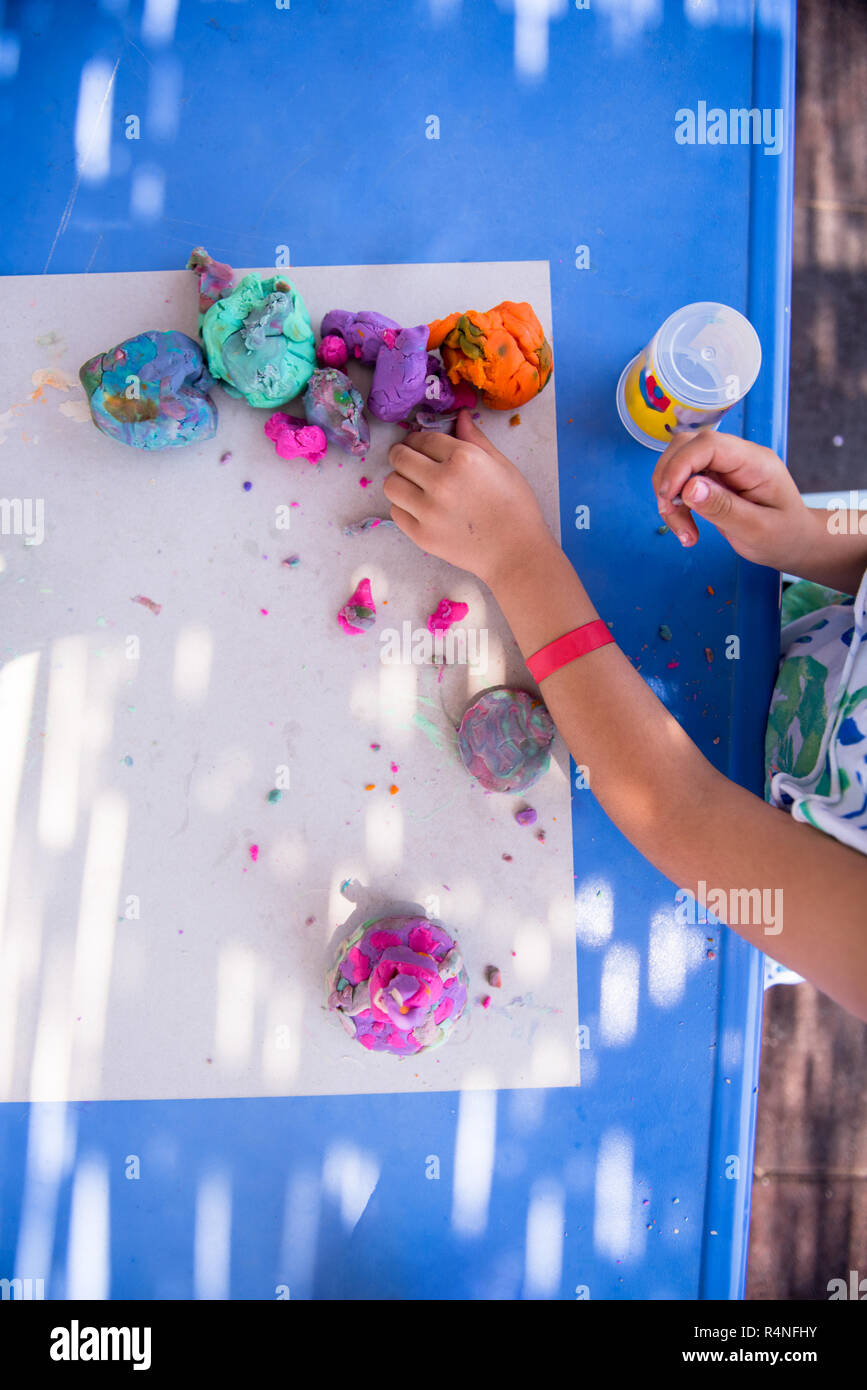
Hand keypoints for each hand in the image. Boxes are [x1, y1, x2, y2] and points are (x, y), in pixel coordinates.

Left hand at [384, 410, 554, 586]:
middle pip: (399, 457)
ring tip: (412, 485)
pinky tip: (419, 508)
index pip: (423, 438)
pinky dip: (404, 507)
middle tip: (408, 461)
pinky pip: (396, 512)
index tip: (419, 445)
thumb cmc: (515, 508)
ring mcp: (428, 510)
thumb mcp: (502, 465)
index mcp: (463, 458)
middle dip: (401, 454)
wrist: (516, 553)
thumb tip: (459, 416)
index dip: (418, 440)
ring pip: (391, 484)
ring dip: (399, 481)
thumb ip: (476, 439)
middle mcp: (441, 481)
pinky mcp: (421, 535)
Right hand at [652, 429, 812, 570]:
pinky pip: (682, 483)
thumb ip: (723, 507)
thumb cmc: (784, 537)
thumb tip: (689, 487)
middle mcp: (737, 458)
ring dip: (669, 497)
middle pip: (686, 447)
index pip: (708, 444)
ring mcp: (724, 467)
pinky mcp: (713, 480)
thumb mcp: (756, 529)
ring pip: (678, 465)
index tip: (668, 496)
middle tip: (671, 515)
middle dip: (669, 480)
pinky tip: (685, 528)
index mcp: (755, 462)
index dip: (681, 464)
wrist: (795, 543)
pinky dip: (675, 506)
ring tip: (683, 531)